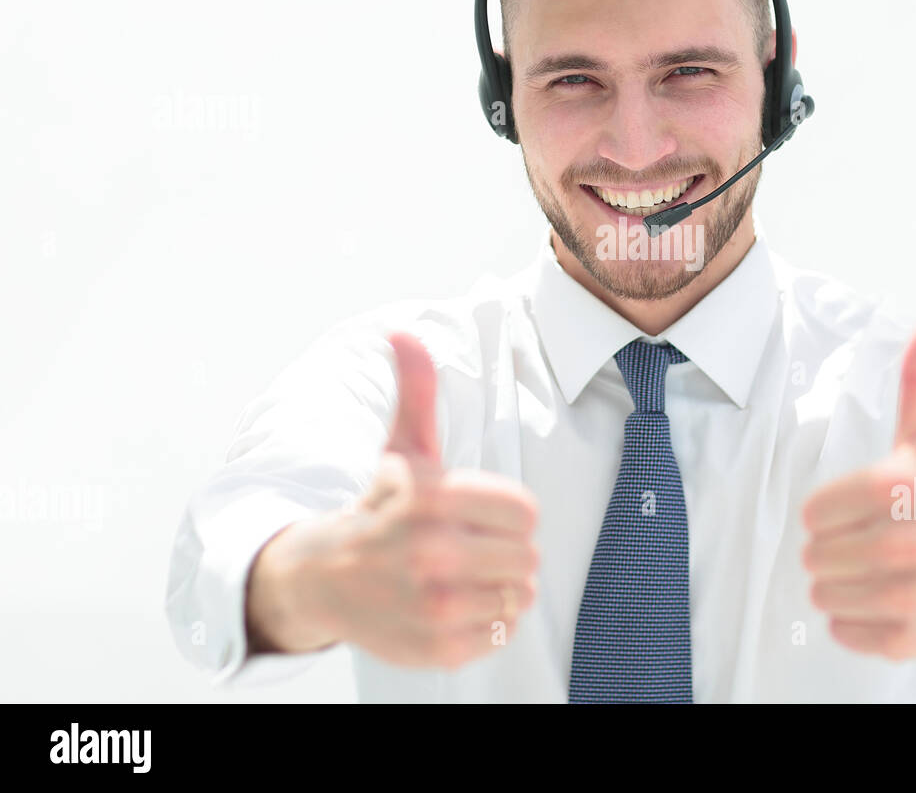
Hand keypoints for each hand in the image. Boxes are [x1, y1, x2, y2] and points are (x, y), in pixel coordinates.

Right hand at [294, 332, 541, 669]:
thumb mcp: (399, 448)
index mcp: (432, 498)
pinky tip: (450, 607)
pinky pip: (500, 632)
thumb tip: (402, 333)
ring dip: (497, 587)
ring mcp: (435, 605)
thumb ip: (414, 391)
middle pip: (527, 555)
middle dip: (503, 550)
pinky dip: (484, 624)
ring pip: (519, 595)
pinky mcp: (438, 648)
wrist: (321, 579)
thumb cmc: (378, 508)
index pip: (526, 512)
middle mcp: (432, 552)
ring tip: (459, 576)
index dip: (506, 512)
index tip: (475, 513)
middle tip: (465, 546)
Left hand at [800, 317, 915, 662]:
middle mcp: (905, 543)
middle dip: (836, 548)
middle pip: (814, 556)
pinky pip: (843, 632)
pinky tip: (889, 598)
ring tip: (881, 568)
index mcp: (899, 487)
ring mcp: (908, 595)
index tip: (865, 508)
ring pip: (824, 594)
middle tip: (875, 539)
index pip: (812, 514)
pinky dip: (855, 621)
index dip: (832, 511)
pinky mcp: (908, 638)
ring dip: (843, 584)